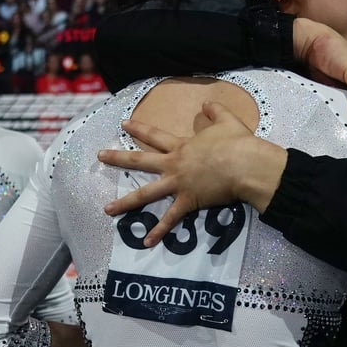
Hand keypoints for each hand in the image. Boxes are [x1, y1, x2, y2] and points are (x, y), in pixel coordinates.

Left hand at [97, 102, 287, 246]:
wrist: (245, 164)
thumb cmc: (237, 143)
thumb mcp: (227, 120)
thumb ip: (215, 110)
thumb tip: (207, 103)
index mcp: (181, 146)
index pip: (154, 135)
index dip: (138, 128)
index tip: (123, 124)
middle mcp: (174, 164)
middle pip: (140, 161)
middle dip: (118, 158)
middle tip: (100, 156)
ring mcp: (178, 184)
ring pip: (145, 194)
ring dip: (125, 203)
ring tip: (107, 210)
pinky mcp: (188, 201)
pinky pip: (170, 220)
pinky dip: (159, 232)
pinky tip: (146, 243)